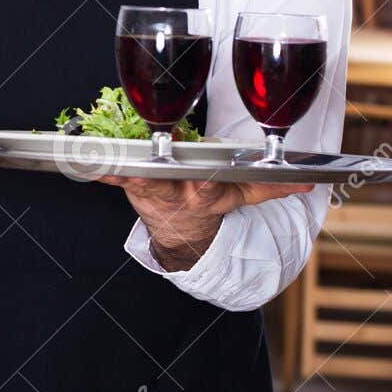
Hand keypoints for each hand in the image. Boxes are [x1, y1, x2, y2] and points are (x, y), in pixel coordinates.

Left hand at [100, 176, 311, 270]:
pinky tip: (81, 159)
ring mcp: (149, 188)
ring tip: (105, 157)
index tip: (197, 166)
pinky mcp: (129, 185)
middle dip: (156, 164)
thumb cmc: (208, 204)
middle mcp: (175, 190)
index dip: (203, 175)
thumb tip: (310, 181)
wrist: (180, 235)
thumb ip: (272, 187)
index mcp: (204, 190)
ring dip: (121, 166)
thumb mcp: (240, 197)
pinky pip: (109, 175)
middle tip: (142, 158)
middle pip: (166, 175)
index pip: (207, 180)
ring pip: (134, 173)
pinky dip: (96, 168)